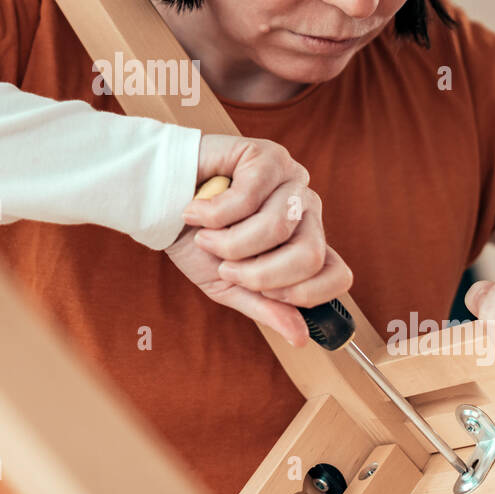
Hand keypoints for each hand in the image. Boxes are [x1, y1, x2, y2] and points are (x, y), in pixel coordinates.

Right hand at [165, 133, 352, 347]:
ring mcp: (290, 180)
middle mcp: (305, 211)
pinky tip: (194, 210)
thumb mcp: (228, 285)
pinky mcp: (266, 156)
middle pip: (310, 255)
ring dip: (229, 241)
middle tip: (225, 265)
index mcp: (302, 243)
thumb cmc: (194, 242)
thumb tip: (301, 337)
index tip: (260, 291)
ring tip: (204, 235)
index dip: (302, 293)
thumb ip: (265, 307)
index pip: (337, 275)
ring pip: (278, 226)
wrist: (157, 203)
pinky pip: (249, 197)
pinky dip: (212, 213)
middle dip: (258, 272)